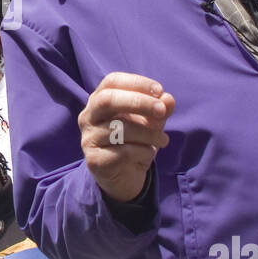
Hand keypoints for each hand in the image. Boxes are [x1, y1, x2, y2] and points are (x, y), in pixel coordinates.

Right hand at [78, 72, 174, 202]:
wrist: (124, 177)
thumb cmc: (135, 141)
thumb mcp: (151, 122)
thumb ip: (159, 109)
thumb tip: (168, 99)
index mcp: (99, 100)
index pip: (112, 81)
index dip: (136, 82)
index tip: (159, 91)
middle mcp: (88, 117)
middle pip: (107, 100)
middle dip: (138, 102)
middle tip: (161, 110)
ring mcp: (89, 139)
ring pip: (120, 129)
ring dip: (149, 133)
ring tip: (163, 140)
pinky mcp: (94, 161)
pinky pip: (124, 152)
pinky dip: (143, 152)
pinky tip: (148, 155)